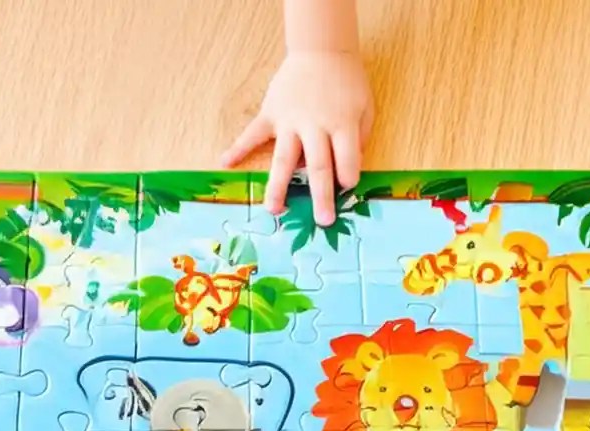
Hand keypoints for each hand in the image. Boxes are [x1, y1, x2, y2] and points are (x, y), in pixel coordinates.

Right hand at [221, 50, 371, 225]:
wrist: (322, 50)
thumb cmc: (347, 84)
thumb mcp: (365, 109)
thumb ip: (358, 141)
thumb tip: (347, 171)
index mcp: (342, 124)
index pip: (346, 158)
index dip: (348, 176)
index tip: (347, 188)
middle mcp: (315, 126)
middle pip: (317, 166)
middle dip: (321, 196)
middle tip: (323, 221)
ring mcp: (290, 121)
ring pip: (283, 158)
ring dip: (278, 186)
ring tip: (274, 210)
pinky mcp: (271, 114)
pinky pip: (252, 133)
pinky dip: (237, 147)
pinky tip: (225, 162)